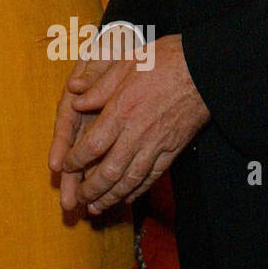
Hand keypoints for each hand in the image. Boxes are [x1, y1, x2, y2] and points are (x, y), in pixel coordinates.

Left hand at [62, 34, 209, 215]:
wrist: (203, 71)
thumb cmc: (162, 61)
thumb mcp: (123, 65)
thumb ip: (98, 87)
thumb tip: (74, 98)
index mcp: (121, 110)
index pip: (93, 144)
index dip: (76, 159)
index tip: (64, 166)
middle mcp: (137, 132)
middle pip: (110, 170)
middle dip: (91, 188)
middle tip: (78, 198)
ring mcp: (157, 144)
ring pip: (130, 179)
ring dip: (112, 196)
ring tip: (97, 207)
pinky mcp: (173, 149)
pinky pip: (153, 176)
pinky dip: (138, 190)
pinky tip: (127, 197)